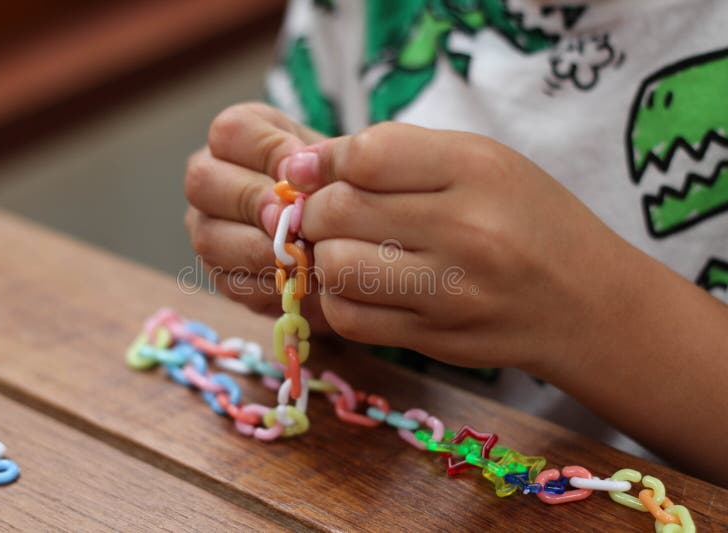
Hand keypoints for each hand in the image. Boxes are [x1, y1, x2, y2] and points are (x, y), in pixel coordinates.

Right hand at [184, 102, 329, 330]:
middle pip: (204, 182)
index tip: (305, 173)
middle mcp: (209, 176)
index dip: (268, 152)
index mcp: (237, 136)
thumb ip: (321, 165)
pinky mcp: (218, 273)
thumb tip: (299, 181)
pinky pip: (230, 280)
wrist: (345, 233)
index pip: (231, 132)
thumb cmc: (337, 186)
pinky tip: (300, 281)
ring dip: (262, 250)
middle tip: (296, 221)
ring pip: (210, 237)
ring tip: (305, 256)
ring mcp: (206, 226)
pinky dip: (268, 284)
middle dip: (255, 203)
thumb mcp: (334, 164)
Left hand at [281, 122, 635, 369]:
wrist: (586, 302)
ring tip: (348, 248)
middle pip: (340, 211)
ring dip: (325, 255)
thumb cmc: (528, 219)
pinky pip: (350, 318)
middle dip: (319, 209)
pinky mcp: (435, 339)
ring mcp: (450, 293)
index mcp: (477, 169)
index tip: (321, 171)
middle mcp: (465, 230)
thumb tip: (301, 164)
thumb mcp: (479, 162)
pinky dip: (340, 298)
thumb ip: (395, 153)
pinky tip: (362, 285)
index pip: (366, 155)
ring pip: (336, 267)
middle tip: (331, 212)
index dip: (326, 161)